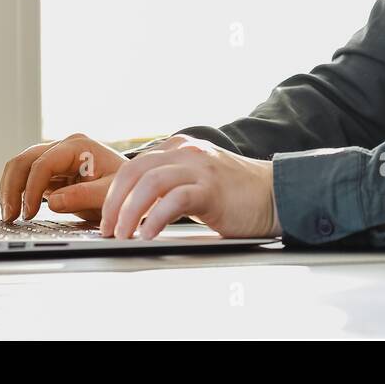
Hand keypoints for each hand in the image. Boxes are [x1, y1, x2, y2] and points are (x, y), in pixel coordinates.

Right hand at [0, 133, 127, 223]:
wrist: (132, 189)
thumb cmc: (125, 188)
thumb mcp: (108, 193)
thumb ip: (83, 196)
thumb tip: (52, 202)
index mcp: (78, 146)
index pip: (44, 163)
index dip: (31, 188)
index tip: (29, 212)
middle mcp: (64, 148)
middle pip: (25, 160)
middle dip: (13, 187)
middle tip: (10, 215)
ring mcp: (56, 159)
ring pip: (21, 168)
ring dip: (11, 190)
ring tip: (9, 215)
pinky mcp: (52, 174)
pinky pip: (27, 179)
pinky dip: (18, 193)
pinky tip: (17, 211)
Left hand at [100, 134, 280, 239]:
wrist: (277, 195)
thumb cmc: (237, 194)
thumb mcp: (197, 178)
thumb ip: (171, 182)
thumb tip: (135, 208)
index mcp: (179, 148)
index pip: (133, 166)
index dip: (114, 194)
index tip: (107, 218)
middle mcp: (187, 152)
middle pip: (134, 171)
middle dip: (114, 203)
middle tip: (109, 229)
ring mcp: (200, 168)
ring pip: (150, 183)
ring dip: (129, 212)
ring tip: (124, 235)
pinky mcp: (212, 188)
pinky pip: (175, 200)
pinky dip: (155, 218)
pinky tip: (149, 234)